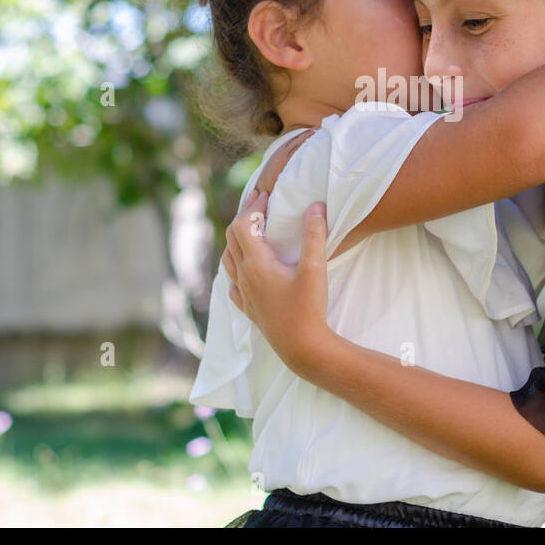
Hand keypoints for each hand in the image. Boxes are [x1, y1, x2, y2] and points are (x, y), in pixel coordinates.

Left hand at [221, 191, 335, 376]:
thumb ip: (315, 235)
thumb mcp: (315, 268)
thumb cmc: (308, 308)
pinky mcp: (249, 309)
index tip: (266, 196)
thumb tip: (315, 206)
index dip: (252, 207)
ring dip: (236, 241)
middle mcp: (244, 277)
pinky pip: (233, 283)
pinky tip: (245, 270)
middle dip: (243, 218)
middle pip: (232, 239)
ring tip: (252, 231)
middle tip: (259, 205)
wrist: (302, 348)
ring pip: (228, 260)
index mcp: (256, 264)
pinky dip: (235, 268)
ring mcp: (244, 294)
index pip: (242, 225)